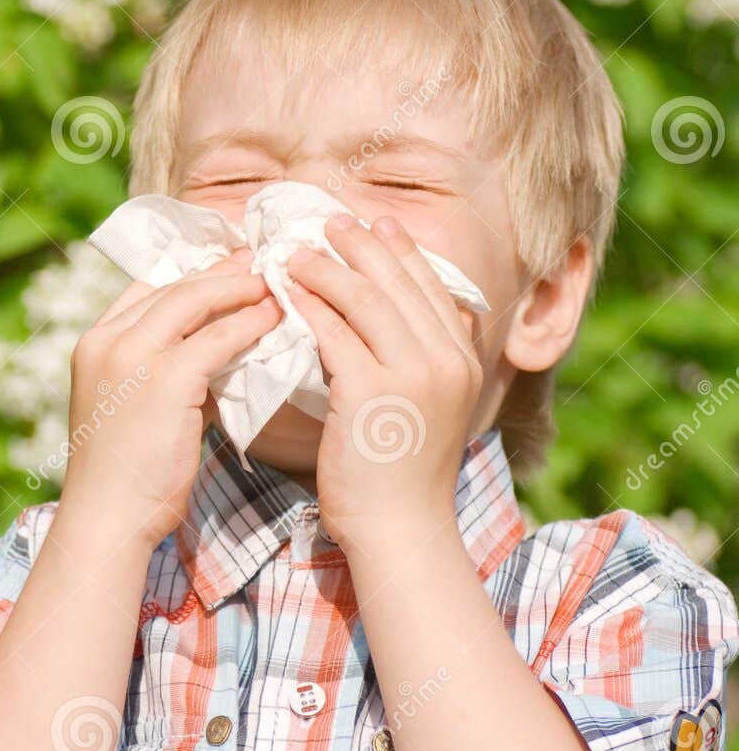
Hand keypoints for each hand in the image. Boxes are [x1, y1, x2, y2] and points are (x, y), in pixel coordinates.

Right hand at [58, 249, 281, 551]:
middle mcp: (107, 340)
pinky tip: (273, 320)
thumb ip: (165, 372)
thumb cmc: (124, 475)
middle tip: (255, 262)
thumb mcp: (135, 407)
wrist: (109, 516)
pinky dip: (249, 324)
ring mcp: (132, 354)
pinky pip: (218, 337)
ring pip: (194, 300)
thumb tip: (217, 353)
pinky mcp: (165, 377)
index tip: (222, 268)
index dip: (186, 275)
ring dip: (238, 289)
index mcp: (92, 344)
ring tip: (272, 285)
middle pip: (171, 287)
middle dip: (218, 272)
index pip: (143, 289)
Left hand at [284, 215, 482, 558]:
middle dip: (363, 246)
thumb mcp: (423, 408)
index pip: (434, 288)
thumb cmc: (398, 474)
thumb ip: (414, 362)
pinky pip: (334, 332)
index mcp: (464, 361)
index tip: (376, 224)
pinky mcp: (373, 391)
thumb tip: (382, 322)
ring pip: (366, 300)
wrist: (400, 529)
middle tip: (330, 221)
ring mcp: (415, 374)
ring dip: (328, 268)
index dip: (402, 252)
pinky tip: (286, 292)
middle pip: (401, 283)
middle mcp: (448, 361)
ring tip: (296, 251)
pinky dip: (308, 306)